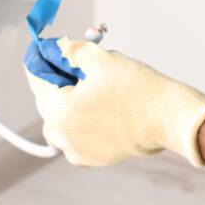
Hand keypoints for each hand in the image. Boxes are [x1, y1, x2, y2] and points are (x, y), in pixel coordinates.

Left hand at [24, 36, 204, 166]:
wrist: (168, 118)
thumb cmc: (137, 89)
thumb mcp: (99, 59)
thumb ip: (70, 51)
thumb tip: (56, 48)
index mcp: (58, 110)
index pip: (36, 78)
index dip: (40, 58)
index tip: (46, 47)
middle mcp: (62, 134)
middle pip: (46, 100)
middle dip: (55, 80)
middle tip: (72, 62)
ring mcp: (77, 149)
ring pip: (58, 120)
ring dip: (65, 102)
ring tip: (87, 86)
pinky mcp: (92, 157)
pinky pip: (74, 136)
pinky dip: (78, 121)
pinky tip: (96, 107)